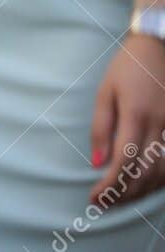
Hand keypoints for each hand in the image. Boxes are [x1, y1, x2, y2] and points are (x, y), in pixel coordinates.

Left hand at [88, 34, 164, 205]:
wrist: (160, 46)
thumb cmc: (127, 68)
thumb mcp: (105, 93)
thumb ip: (101, 129)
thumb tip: (97, 163)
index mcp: (137, 116)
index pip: (124, 163)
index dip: (109, 186)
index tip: (93, 198)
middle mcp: (161, 125)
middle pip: (144, 173)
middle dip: (123, 194)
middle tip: (102, 204)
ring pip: (163, 172)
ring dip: (141, 191)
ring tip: (119, 200)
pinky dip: (159, 179)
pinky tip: (144, 186)